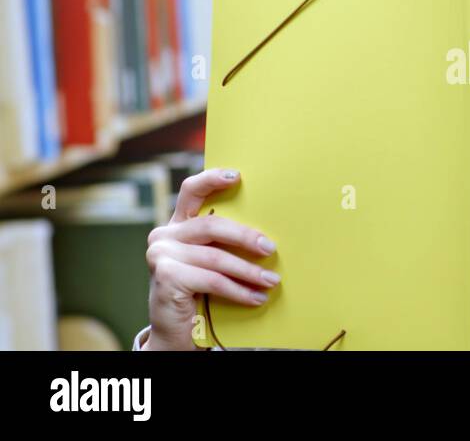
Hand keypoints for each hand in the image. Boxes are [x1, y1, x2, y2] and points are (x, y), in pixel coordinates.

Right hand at [143, 169, 278, 350]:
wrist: (176, 330)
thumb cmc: (199, 291)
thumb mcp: (210, 261)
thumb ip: (224, 243)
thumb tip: (266, 235)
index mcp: (178, 224)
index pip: (191, 191)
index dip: (212, 179)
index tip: (237, 175)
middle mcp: (165, 235)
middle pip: (212, 226)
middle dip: (246, 237)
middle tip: (271, 249)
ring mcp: (161, 255)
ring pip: (216, 258)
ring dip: (249, 271)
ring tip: (271, 281)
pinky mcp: (165, 276)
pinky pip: (212, 280)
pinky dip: (239, 290)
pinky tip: (256, 298)